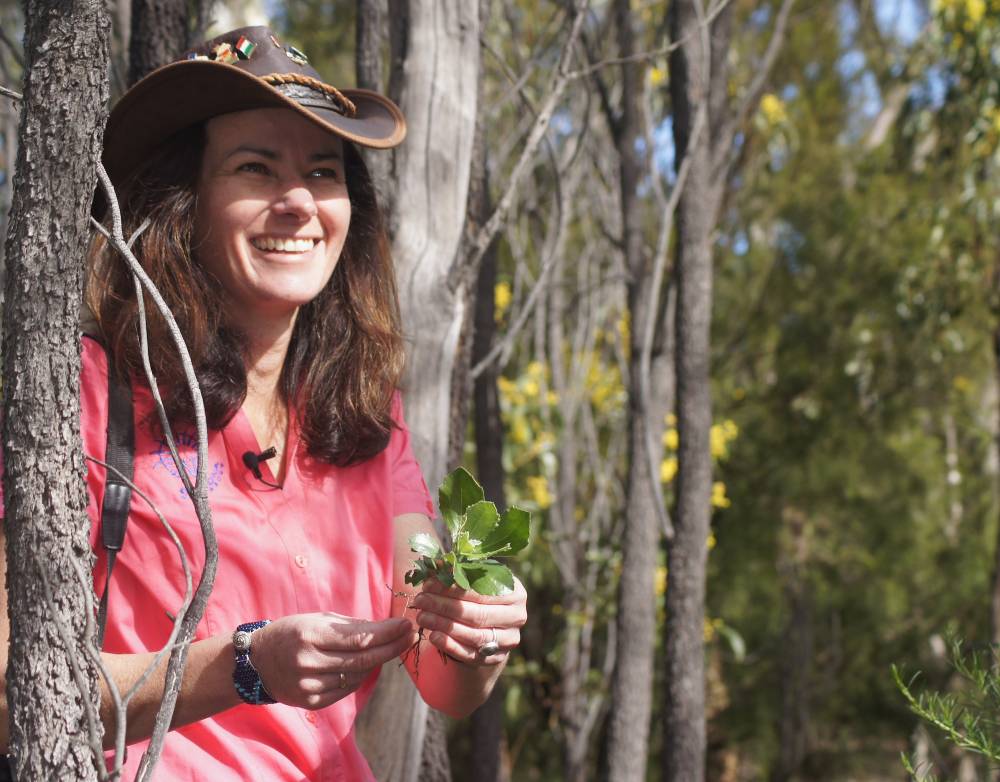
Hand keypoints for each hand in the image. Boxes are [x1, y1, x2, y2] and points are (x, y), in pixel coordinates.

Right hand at [249, 613, 416, 708]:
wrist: (257, 662)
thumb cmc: (292, 633)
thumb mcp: (316, 620)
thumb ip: (349, 626)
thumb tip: (384, 629)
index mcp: (309, 635)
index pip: (358, 638)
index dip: (386, 633)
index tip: (406, 624)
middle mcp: (308, 662)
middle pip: (362, 659)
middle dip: (391, 647)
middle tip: (411, 637)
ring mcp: (308, 685)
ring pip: (356, 676)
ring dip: (376, 662)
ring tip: (388, 647)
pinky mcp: (310, 702)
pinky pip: (345, 690)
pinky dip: (359, 677)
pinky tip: (366, 665)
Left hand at [410, 577, 527, 665]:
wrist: (491, 625)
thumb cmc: (480, 595)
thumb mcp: (473, 580)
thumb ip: (458, 572)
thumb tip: (435, 564)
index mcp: (515, 592)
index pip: (482, 591)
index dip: (453, 588)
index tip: (428, 584)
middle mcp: (517, 616)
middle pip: (477, 613)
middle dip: (445, 607)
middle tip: (420, 601)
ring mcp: (508, 640)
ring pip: (474, 635)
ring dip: (444, 626)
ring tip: (422, 617)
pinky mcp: (496, 658)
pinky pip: (471, 654)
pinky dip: (450, 645)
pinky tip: (433, 636)